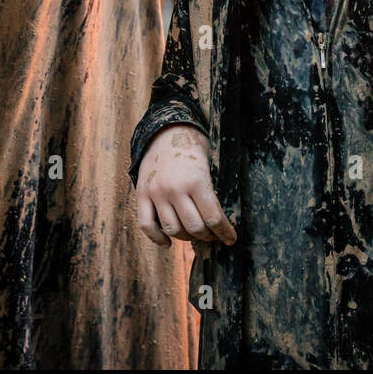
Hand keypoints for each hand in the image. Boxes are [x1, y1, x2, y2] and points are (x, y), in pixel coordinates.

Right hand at [135, 124, 236, 246]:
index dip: (224, 232)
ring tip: (194, 234)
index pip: (213, 218)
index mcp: (196, 180)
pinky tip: (167, 243)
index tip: (231, 239)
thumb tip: (220, 221)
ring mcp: (156, 193)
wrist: (166, 130)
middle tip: (214, 236)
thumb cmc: (193, 147)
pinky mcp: (142, 194)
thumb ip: (211, 192)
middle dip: (207, 236)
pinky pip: (146, 225)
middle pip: (194, 227)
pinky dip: (157, 238)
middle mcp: (175, 189)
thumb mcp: (209, 165)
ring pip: (172, 229)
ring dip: (186, 237)